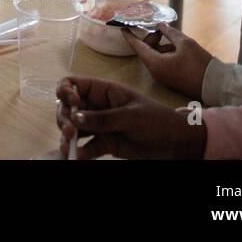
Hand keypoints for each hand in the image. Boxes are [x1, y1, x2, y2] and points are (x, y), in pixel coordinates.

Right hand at [55, 76, 205, 159]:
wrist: (177, 144)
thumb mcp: (131, 116)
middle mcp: (98, 106)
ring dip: (67, 136)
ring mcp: (100, 125)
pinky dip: (79, 152)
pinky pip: (86, 147)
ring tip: (69, 147)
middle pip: (68, 107)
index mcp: (104, 91)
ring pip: (74, 127)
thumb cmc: (158, 121)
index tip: (71, 104)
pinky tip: (77, 157)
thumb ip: (103, 118)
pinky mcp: (105, 143)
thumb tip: (75, 118)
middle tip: (71, 132)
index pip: (74, 84)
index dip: (66, 91)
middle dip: (64, 118)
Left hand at [123, 22, 212, 101]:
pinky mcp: (172, 81)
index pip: (137, 47)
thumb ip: (170, 33)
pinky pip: (164, 63)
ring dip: (163, 46)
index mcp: (155, 64)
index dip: (130, 36)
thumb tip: (160, 26)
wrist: (216, 86)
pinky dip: (168, 54)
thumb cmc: (200, 64)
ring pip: (157, 57)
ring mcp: (164, 78)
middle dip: (152, 39)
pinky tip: (180, 49)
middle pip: (147, 51)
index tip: (122, 27)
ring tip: (176, 40)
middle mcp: (156, 73)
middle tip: (161, 30)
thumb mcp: (185, 43)